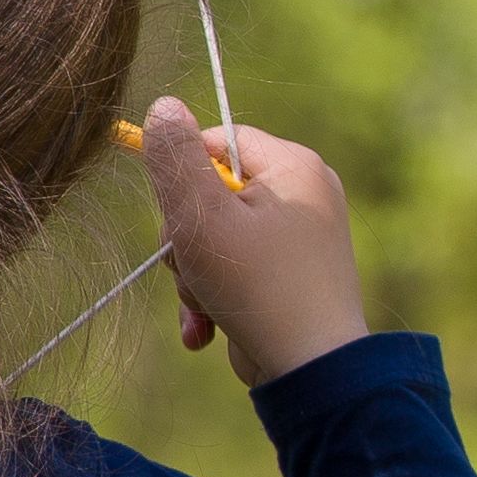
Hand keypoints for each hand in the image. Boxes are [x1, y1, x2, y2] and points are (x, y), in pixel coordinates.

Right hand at [136, 96, 367, 386]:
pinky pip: (237, 268)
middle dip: (187, 239)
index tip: (172, 215)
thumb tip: (163, 106)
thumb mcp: (202, 217)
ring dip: (195, 274)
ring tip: (204, 306)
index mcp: (294, 167)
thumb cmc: (257, 286)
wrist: (313, 370)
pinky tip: (207, 328)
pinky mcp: (292, 275)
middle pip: (213, 193)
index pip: (217, 141)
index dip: (182, 175)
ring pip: (218, 237)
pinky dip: (215, 295)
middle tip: (189, 268)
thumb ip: (176, 160)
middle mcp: (306, 194)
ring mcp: (301, 237)